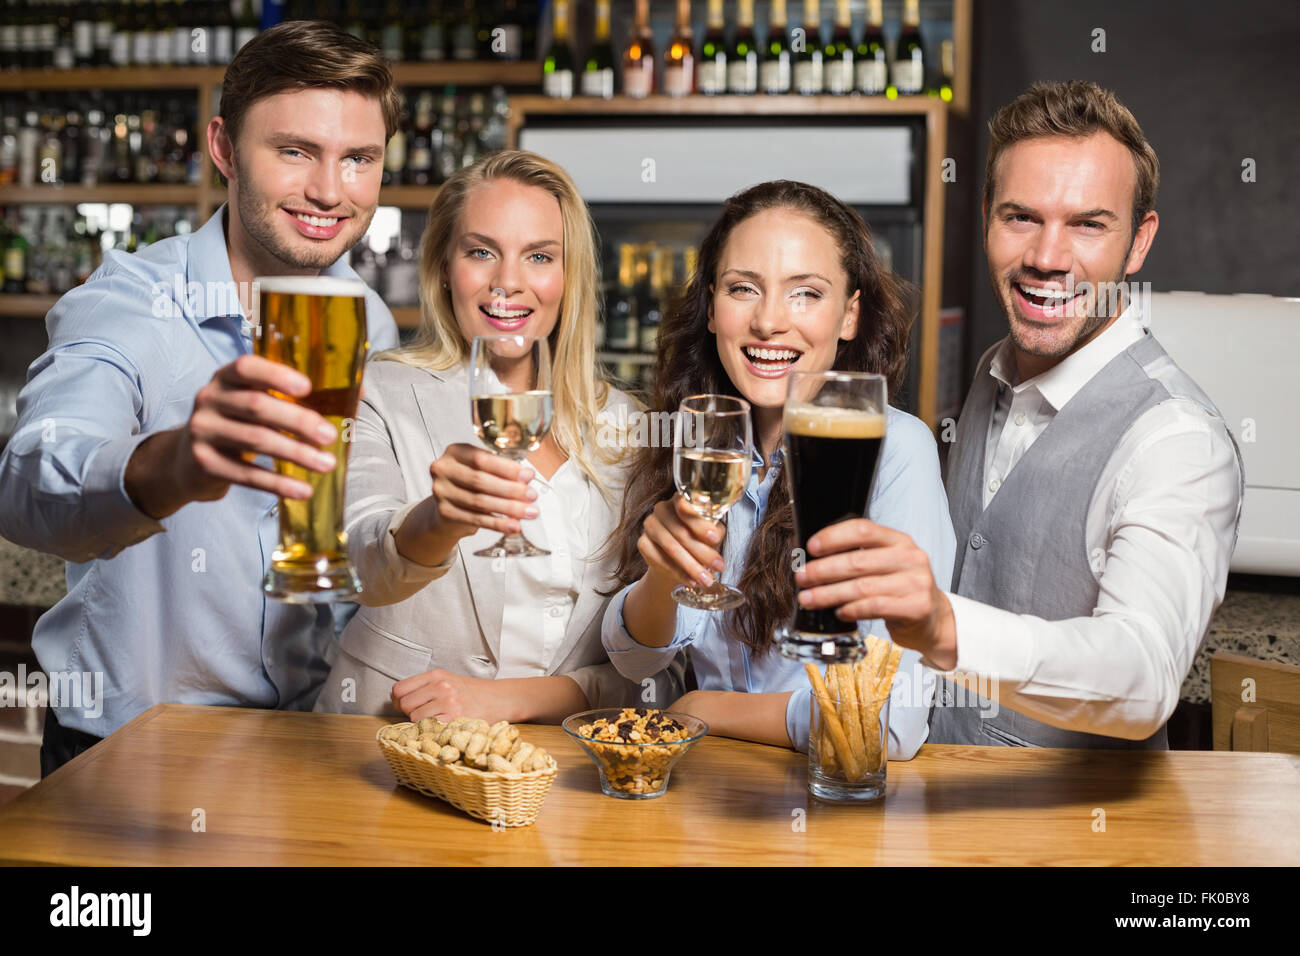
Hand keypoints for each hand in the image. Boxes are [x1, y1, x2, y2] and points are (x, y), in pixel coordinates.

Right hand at [126, 354, 339, 518]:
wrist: (188, 460)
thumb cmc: (237, 425)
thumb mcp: (254, 405)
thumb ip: (291, 398)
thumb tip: (355, 394)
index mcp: (225, 378)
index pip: (247, 367)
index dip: (277, 375)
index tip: (308, 388)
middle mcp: (209, 399)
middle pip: (257, 406)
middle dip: (298, 421)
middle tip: (330, 435)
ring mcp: (202, 430)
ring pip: (256, 440)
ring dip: (296, 453)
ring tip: (326, 464)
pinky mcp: (203, 462)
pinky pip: (247, 474)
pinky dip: (278, 483)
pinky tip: (302, 489)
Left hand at [391, 669, 513, 723]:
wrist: (500, 699)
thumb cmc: (471, 692)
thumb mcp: (448, 680)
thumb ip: (425, 686)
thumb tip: (397, 699)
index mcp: (436, 675)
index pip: (399, 688)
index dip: (396, 700)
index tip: (403, 706)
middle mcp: (441, 686)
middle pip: (403, 704)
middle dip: (407, 713)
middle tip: (419, 715)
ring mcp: (448, 702)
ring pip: (414, 718)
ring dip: (420, 723)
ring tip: (434, 721)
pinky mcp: (455, 718)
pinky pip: (429, 727)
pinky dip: (431, 730)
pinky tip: (440, 727)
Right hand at [425, 442, 537, 539]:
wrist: (449, 507)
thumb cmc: (470, 483)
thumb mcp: (481, 468)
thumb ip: (500, 469)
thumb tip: (526, 477)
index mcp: (455, 452)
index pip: (481, 459)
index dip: (506, 468)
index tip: (527, 476)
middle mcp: (444, 470)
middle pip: (481, 481)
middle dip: (511, 489)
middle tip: (531, 495)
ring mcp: (442, 492)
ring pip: (480, 501)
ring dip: (508, 508)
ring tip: (528, 512)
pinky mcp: (445, 512)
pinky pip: (476, 519)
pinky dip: (498, 523)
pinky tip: (513, 524)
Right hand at [637, 494, 725, 590]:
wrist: (677, 560)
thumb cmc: (698, 540)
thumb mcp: (711, 533)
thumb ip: (714, 531)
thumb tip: (715, 536)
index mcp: (680, 500)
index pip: (686, 506)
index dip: (700, 524)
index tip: (714, 539)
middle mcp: (662, 508)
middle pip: (681, 531)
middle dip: (702, 552)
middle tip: (718, 567)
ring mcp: (650, 524)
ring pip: (671, 546)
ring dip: (691, 566)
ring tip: (706, 579)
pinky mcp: (642, 542)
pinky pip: (659, 559)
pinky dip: (677, 572)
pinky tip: (690, 580)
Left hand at [794, 519, 957, 669]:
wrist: (932, 619)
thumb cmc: (900, 589)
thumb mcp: (886, 565)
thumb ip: (859, 557)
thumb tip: (814, 558)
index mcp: (899, 540)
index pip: (863, 529)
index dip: (833, 536)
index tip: (811, 547)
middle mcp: (910, 557)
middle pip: (857, 560)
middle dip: (822, 570)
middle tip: (801, 578)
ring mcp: (916, 582)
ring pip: (862, 586)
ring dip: (829, 594)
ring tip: (809, 599)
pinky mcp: (916, 607)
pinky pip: (874, 606)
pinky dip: (851, 609)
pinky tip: (838, 612)